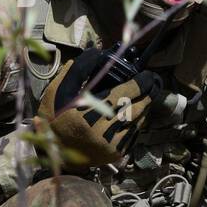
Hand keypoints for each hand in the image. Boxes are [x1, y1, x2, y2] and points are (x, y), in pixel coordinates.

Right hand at [35, 48, 163, 168]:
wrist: (54, 152)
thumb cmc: (54, 118)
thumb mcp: (58, 91)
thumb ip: (77, 71)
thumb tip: (96, 52)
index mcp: (86, 113)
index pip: (123, 94)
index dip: (139, 83)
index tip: (147, 75)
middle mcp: (102, 130)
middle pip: (136, 107)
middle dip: (148, 93)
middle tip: (153, 82)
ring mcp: (111, 144)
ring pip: (139, 120)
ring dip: (145, 106)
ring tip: (146, 95)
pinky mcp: (117, 153)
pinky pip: (135, 133)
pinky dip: (138, 121)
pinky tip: (135, 112)